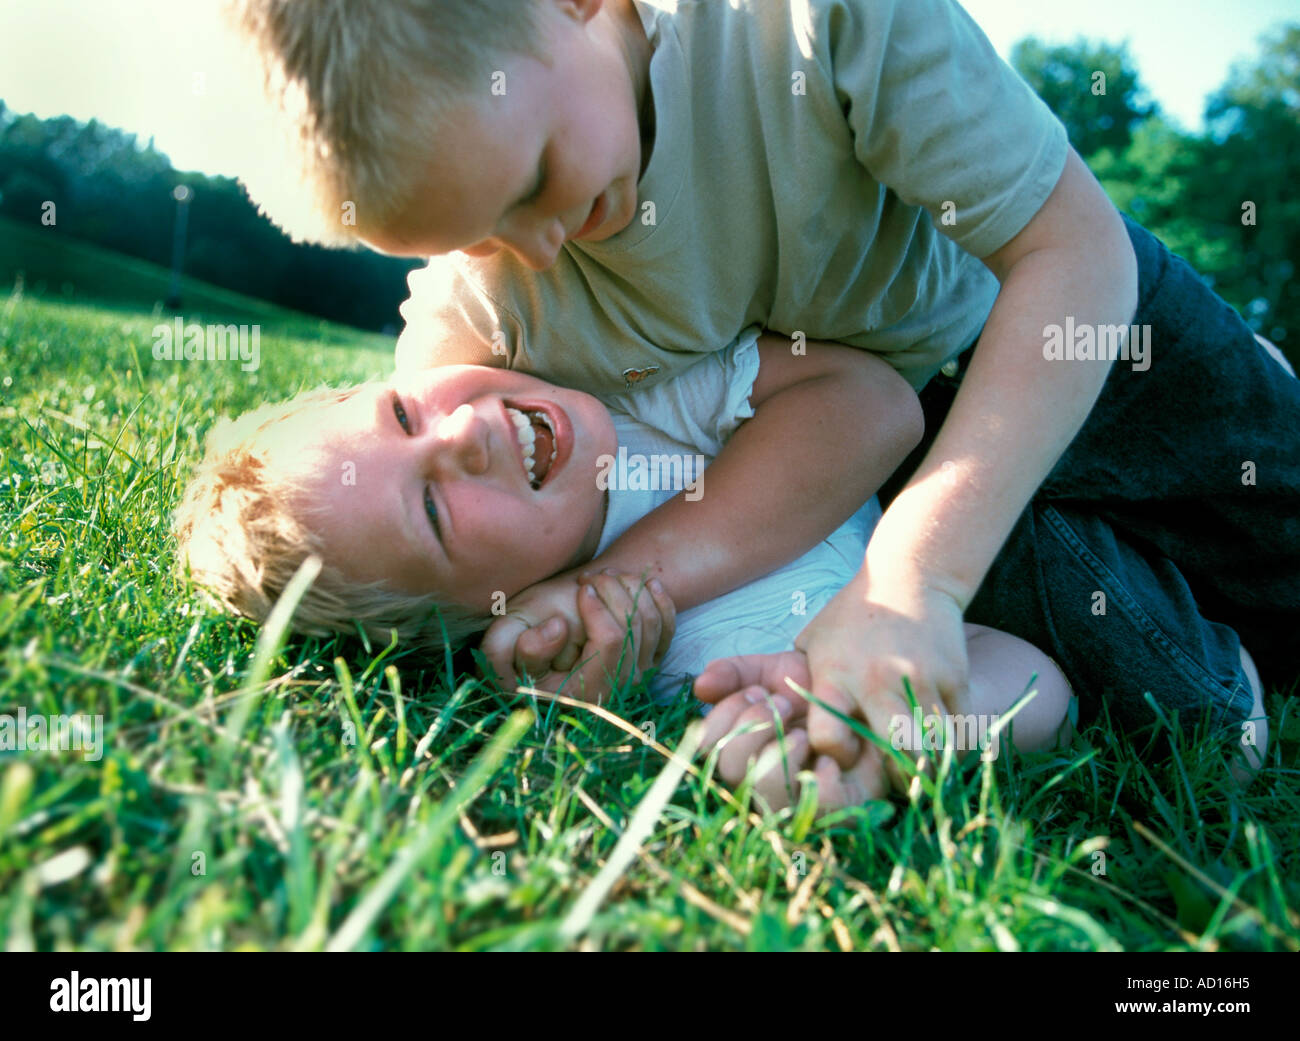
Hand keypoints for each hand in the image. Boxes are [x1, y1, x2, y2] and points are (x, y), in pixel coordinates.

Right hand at [483, 571, 675, 703]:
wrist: (554, 681)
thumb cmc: (532, 671)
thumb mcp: (518, 667)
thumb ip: (531, 650)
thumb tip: (559, 626)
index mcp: (592, 688)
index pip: (610, 640)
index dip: (598, 608)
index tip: (582, 588)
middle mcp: (623, 685)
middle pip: (633, 626)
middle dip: (613, 591)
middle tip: (590, 576)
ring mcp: (641, 673)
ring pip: (651, 621)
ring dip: (633, 589)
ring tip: (607, 575)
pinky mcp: (651, 662)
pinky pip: (667, 627)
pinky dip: (661, 600)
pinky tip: (647, 582)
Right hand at [694, 651, 886, 811]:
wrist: (874, 691)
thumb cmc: (820, 687)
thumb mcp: (774, 673)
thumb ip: (735, 674)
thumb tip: (700, 685)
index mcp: (743, 748)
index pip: (707, 747)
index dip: (724, 718)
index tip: (754, 692)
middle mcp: (762, 779)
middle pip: (729, 772)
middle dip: (752, 729)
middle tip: (782, 704)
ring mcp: (799, 799)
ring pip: (766, 798)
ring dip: (778, 755)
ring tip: (803, 733)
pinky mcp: (843, 810)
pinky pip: (819, 812)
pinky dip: (821, 785)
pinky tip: (830, 760)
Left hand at [795, 561, 969, 793]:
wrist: (910, 577)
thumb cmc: (851, 617)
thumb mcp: (811, 642)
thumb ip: (786, 679)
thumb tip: (733, 702)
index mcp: (835, 676)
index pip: (829, 737)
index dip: (836, 755)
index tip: (844, 755)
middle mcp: (877, 681)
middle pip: (895, 753)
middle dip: (896, 777)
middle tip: (894, 780)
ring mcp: (921, 679)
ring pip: (934, 747)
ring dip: (929, 765)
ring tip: (920, 768)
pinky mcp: (955, 676)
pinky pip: (963, 729)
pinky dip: (956, 745)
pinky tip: (944, 746)